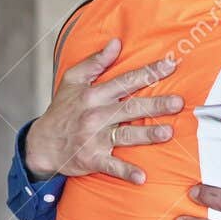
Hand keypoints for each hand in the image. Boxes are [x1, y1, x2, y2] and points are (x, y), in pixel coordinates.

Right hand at [23, 38, 182, 182]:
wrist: (41, 144)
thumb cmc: (62, 110)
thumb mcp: (72, 80)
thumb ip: (95, 61)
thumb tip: (117, 42)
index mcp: (94, 94)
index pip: (126, 81)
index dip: (149, 72)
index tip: (171, 65)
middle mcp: (96, 115)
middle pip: (131, 107)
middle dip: (155, 104)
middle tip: (179, 102)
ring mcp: (94, 138)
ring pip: (125, 135)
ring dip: (146, 135)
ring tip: (168, 133)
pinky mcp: (92, 159)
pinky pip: (111, 166)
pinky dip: (126, 172)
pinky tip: (142, 177)